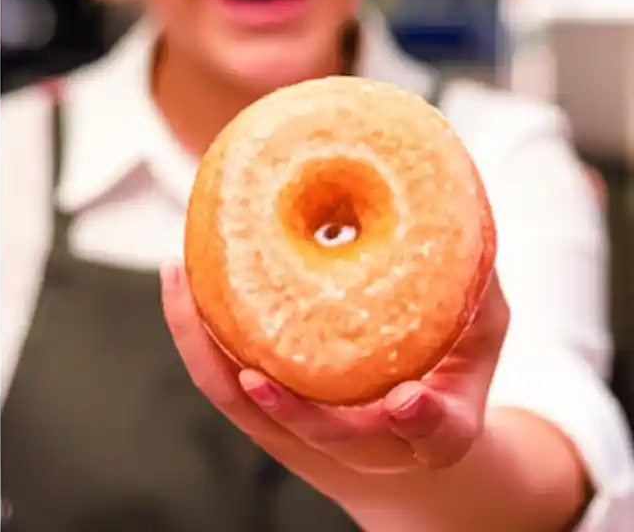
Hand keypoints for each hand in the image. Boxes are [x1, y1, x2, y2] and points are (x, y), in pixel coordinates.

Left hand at [160, 261, 509, 484]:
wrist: (402, 433)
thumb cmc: (443, 372)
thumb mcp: (475, 338)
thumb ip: (472, 291)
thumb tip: (460, 211)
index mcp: (434, 430)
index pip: (437, 435)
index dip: (423, 420)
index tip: (409, 401)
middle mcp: (368, 442)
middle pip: (326, 439)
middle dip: (292, 414)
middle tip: (257, 379)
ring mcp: (308, 430)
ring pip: (251, 407)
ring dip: (210, 353)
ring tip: (184, 284)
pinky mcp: (263, 410)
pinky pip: (220, 377)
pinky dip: (194, 332)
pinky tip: (179, 276)